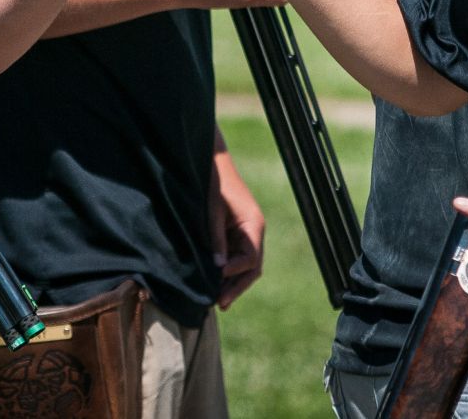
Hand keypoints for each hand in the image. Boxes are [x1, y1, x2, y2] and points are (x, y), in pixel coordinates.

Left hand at [210, 149, 265, 308]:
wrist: (213, 163)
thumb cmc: (214, 184)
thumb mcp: (213, 212)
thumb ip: (216, 240)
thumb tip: (217, 268)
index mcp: (254, 225)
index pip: (251, 258)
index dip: (235, 271)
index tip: (217, 277)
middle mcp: (255, 232)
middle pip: (252, 267)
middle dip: (237, 285)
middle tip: (220, 303)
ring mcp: (247, 233)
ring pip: (245, 266)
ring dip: (233, 282)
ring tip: (218, 301)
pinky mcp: (236, 233)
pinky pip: (236, 258)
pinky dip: (228, 271)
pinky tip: (216, 283)